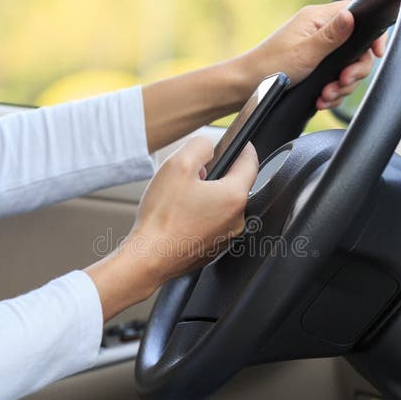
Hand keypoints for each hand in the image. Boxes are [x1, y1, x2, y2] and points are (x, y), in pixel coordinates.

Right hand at [85, 136, 257, 319]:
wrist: (148, 259)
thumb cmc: (162, 217)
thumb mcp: (178, 165)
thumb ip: (200, 146)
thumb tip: (209, 146)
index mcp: (234, 196)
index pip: (251, 163)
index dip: (244, 147)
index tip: (240, 140)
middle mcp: (237, 219)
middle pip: (235, 184)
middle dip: (218, 174)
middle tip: (194, 172)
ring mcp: (226, 237)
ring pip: (222, 204)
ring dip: (208, 195)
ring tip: (182, 195)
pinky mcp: (213, 248)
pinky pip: (213, 223)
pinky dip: (201, 214)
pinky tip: (180, 214)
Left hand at [235, 1, 385, 110]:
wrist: (245, 87)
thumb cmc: (270, 67)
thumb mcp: (306, 52)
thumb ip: (332, 35)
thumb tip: (353, 15)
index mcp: (318, 18)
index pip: (358, 14)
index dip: (372, 35)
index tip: (376, 54)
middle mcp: (320, 31)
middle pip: (357, 48)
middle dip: (354, 71)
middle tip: (342, 83)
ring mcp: (319, 51)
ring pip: (347, 67)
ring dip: (341, 87)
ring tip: (325, 97)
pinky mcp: (315, 68)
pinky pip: (335, 79)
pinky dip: (332, 92)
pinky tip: (321, 101)